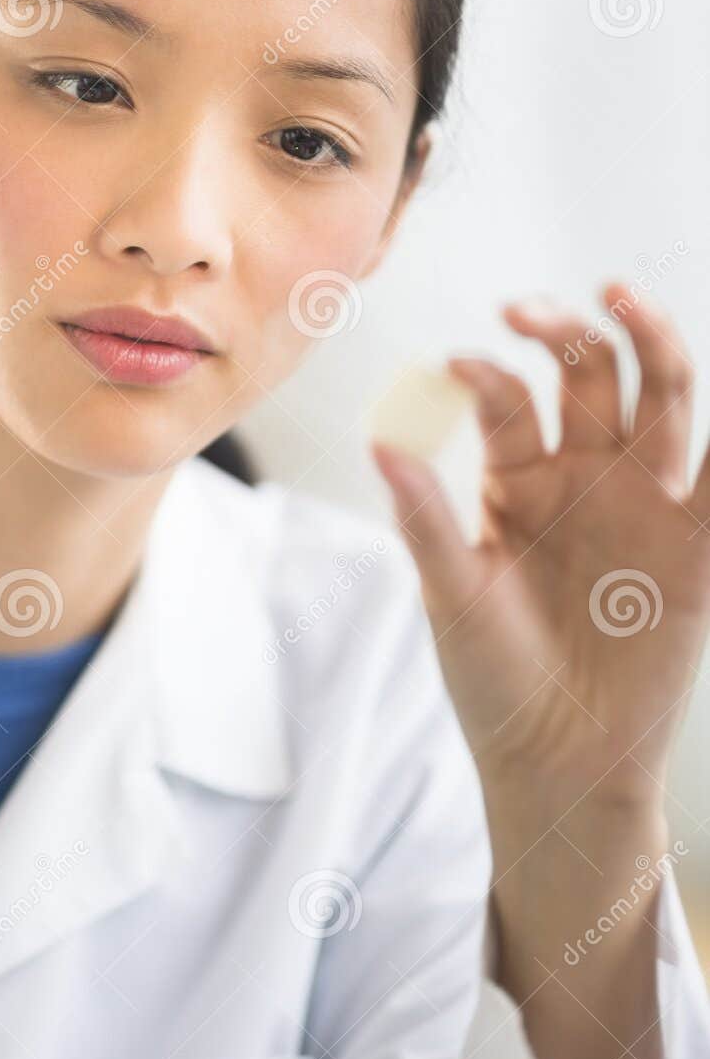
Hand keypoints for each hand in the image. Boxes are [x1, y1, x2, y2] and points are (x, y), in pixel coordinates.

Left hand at [371, 283, 709, 819]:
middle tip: (528, 311)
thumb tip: (379, 439)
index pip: (505, 398)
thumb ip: (427, 518)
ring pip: (660, 397)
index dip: (484, 374)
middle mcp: (585, 474)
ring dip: (650, 340)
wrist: (558, 761)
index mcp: (519, 478)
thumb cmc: (493, 679)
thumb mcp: (453, 597)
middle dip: (565, 331)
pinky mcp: (698, 543)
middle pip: (588, 373)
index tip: (452, 367)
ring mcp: (645, 501)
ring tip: (621, 297)